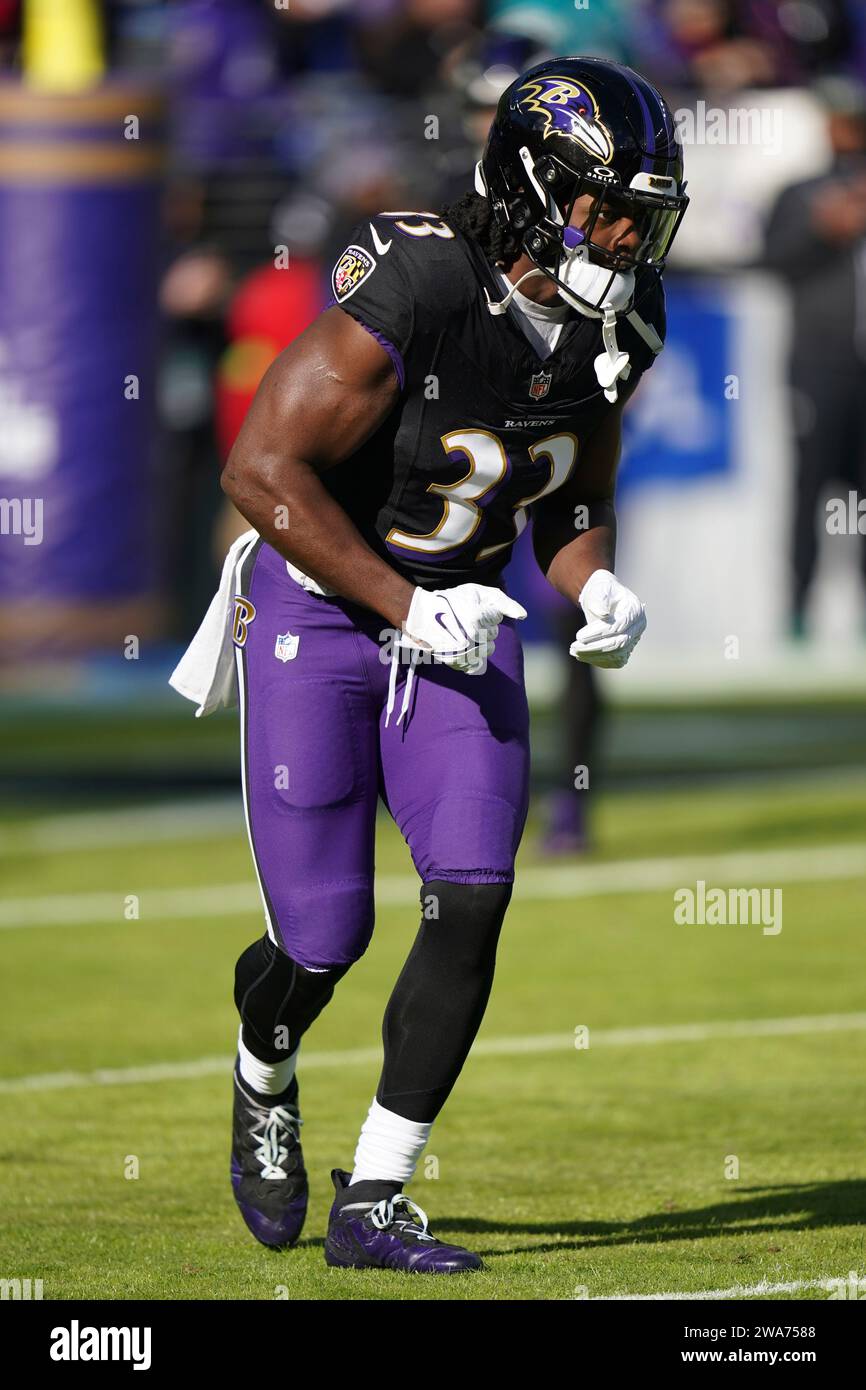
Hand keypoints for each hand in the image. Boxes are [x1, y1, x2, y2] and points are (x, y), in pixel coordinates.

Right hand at [401, 584, 526, 672]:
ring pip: (488, 649)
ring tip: (464, 632)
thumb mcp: (476, 592)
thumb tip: (523, 616)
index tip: (471, 608)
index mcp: (476, 619)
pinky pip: (477, 664)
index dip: (485, 610)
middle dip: (483, 626)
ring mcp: (464, 653)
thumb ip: (503, 602)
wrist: (420, 616)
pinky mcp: (458, 664)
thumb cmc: (450, 601)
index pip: (495, 617)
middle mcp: (472, 638)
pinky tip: (463, 646)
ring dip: (481, 641)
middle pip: (493, 634)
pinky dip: (473, 656)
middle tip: (465, 620)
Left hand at [570, 568, 645, 668]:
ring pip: (616, 654)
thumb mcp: (599, 590)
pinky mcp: (625, 651)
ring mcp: (633, 640)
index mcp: (635, 610)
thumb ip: (601, 599)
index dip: (599, 632)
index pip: (619, 625)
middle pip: (619, 643)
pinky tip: (581, 655)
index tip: (578, 636)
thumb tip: (603, 614)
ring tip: (574, 651)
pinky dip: (597, 660)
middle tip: (574, 646)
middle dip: (595, 647)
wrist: (603, 600)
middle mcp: (638, 627)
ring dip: (593, 655)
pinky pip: (614, 661)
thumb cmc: (601, 592)